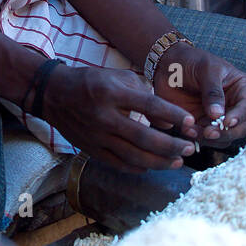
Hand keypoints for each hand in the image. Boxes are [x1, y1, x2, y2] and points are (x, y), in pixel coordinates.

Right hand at [41, 64, 199, 171]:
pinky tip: (151, 166)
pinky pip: (118, 163)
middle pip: (144, 137)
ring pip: (133, 156)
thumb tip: (169, 121)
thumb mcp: (118, 78)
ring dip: (159, 162)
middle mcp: (105, 117)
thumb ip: (144, 95)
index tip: (191, 122)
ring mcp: (97, 136)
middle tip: (190, 149)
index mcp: (113, 93)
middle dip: (171, 146)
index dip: (174, 115)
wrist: (54, 94)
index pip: (150, 106)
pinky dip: (137, 167)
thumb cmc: (92, 82)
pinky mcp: (91, 149)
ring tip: (177, 162)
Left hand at [153, 43, 245, 144]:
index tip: (226, 122)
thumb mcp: (206, 70)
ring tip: (191, 129)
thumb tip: (217, 115)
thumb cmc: (192, 61)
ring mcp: (220, 118)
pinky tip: (186, 129)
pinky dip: (197, 138)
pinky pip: (205, 139)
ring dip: (209, 138)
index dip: (239, 116)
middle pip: (239, 129)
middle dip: (224, 133)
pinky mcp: (204, 126)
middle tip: (209, 132)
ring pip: (223, 138)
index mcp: (242, 89)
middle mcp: (235, 106)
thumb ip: (213, 91)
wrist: (169, 66)